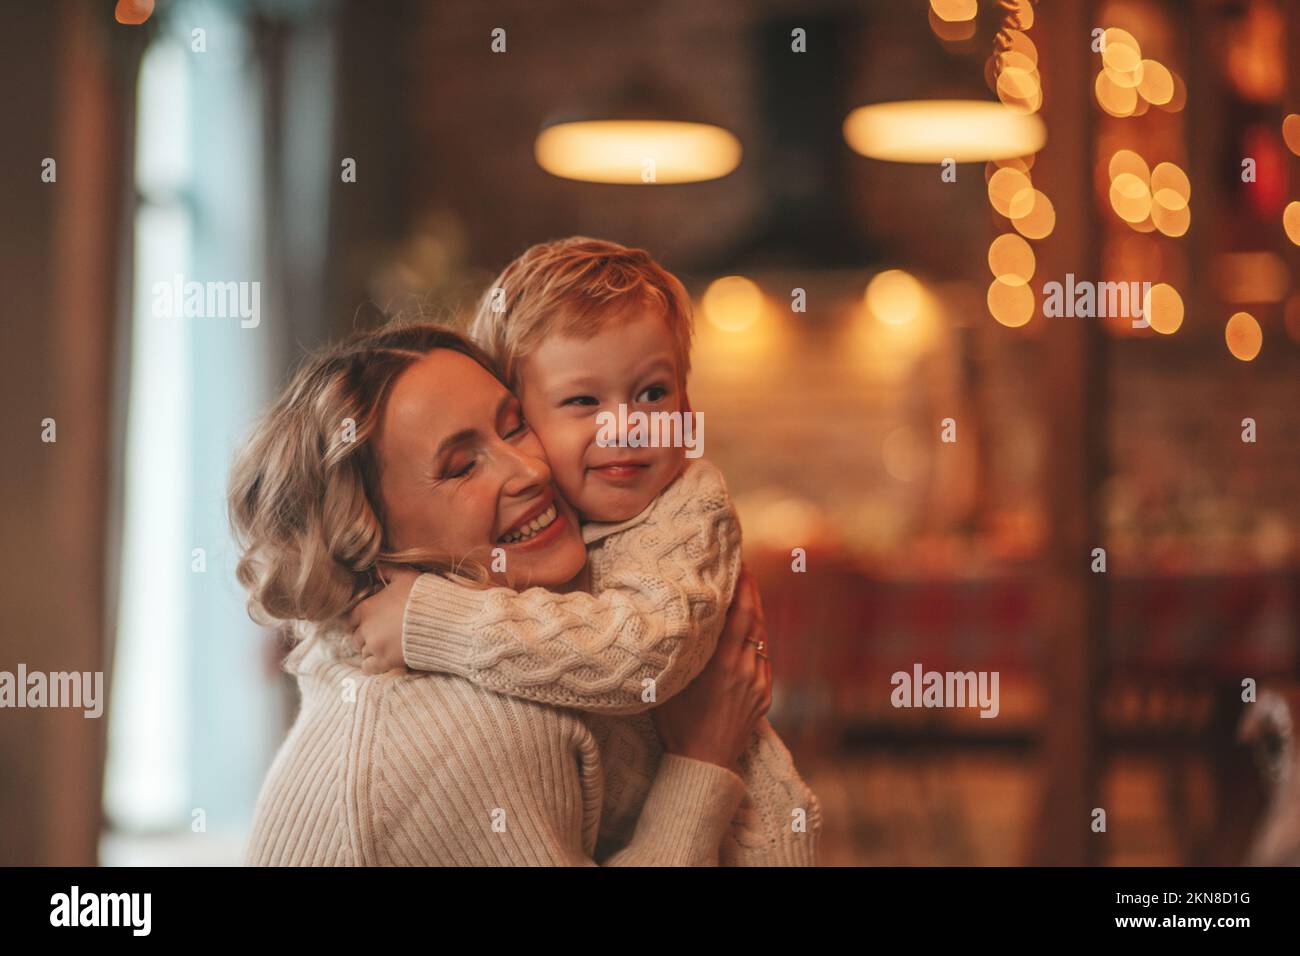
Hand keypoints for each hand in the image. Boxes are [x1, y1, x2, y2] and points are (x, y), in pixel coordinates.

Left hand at [349, 566, 419, 674]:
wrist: (445, 620)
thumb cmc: (425, 595)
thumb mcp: (406, 576)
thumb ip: (387, 571)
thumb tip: (376, 565)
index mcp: (366, 608)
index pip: (351, 618)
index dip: (361, 620)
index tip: (372, 621)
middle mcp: (366, 628)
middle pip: (356, 637)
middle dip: (366, 636)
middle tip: (380, 635)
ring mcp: (375, 646)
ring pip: (363, 652)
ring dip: (372, 650)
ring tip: (386, 647)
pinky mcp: (386, 662)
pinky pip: (368, 668)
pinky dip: (373, 666)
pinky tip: (381, 662)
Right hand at [651, 566, 771, 771]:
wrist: (704, 763)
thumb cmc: (677, 723)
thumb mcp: (669, 683)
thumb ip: (676, 651)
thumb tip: (668, 619)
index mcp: (721, 663)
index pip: (738, 613)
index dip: (741, 586)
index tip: (737, 565)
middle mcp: (744, 668)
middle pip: (754, 618)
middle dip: (751, 591)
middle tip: (745, 568)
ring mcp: (758, 682)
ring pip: (761, 638)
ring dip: (755, 613)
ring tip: (746, 593)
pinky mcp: (765, 695)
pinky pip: (763, 658)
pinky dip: (756, 640)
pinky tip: (748, 632)